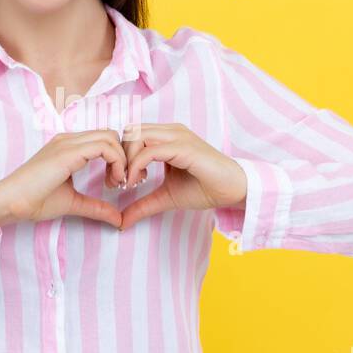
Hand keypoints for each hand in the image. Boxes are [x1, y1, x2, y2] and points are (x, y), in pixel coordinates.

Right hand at [0, 129, 127, 230]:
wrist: (11, 201)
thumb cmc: (34, 200)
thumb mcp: (73, 203)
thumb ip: (96, 207)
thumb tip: (118, 218)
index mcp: (68, 146)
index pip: (103, 140)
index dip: (117, 159)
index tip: (117, 183)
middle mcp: (69, 139)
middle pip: (111, 134)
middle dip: (124, 156)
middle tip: (120, 182)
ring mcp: (68, 143)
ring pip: (110, 137)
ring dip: (122, 160)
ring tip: (117, 183)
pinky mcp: (68, 152)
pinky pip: (104, 147)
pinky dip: (117, 162)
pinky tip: (113, 182)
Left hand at [116, 123, 247, 231]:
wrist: (233, 190)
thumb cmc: (204, 188)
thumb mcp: (166, 197)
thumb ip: (142, 205)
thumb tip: (120, 221)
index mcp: (166, 137)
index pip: (131, 135)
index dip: (119, 156)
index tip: (119, 182)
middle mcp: (170, 131)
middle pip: (129, 132)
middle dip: (119, 156)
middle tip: (120, 182)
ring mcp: (177, 136)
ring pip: (136, 136)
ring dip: (126, 160)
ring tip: (130, 182)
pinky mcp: (183, 147)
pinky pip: (150, 151)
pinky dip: (137, 166)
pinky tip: (136, 182)